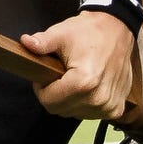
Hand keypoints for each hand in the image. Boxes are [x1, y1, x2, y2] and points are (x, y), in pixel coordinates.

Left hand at [21, 7, 134, 122]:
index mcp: (83, 83)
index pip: (49, 102)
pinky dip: (86, 103)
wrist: (117, 29)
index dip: (42, 88)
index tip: (47, 74)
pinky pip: (90, 114)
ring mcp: (109, 106)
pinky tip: (89, 86)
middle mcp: (98, 99)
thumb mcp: (61, 33)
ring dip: (71, 100)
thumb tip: (25, 43)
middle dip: (56, 94)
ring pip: (74, 113)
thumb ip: (42, 42)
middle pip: (61, 110)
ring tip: (76, 78)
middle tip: (61, 74)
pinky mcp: (116, 109)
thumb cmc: (90, 31)